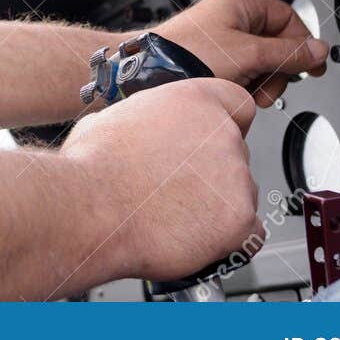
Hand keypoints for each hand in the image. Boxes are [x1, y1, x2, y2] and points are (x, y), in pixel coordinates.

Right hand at [62, 77, 262, 281]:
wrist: (90, 209)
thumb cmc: (93, 167)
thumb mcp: (112, 119)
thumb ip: (144, 121)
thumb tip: (136, 131)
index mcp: (195, 101)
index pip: (238, 105)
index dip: (225, 125)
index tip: (213, 141)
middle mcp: (222, 134)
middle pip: (236, 153)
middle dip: (212, 172)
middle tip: (178, 187)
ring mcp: (235, 178)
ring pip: (241, 193)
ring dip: (217, 205)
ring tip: (175, 215)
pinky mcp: (239, 220)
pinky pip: (249, 233)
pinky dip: (228, 238)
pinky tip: (194, 235)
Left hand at [154, 0, 327, 106]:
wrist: (144, 76)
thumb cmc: (183, 55)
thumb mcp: (247, 55)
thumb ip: (286, 54)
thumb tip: (318, 51)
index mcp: (240, 5)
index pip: (288, 17)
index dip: (302, 42)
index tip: (313, 65)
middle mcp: (230, 19)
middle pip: (276, 45)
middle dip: (276, 70)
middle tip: (267, 83)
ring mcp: (220, 42)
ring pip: (259, 64)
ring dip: (259, 82)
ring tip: (244, 90)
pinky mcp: (211, 62)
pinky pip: (241, 74)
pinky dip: (242, 87)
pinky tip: (231, 93)